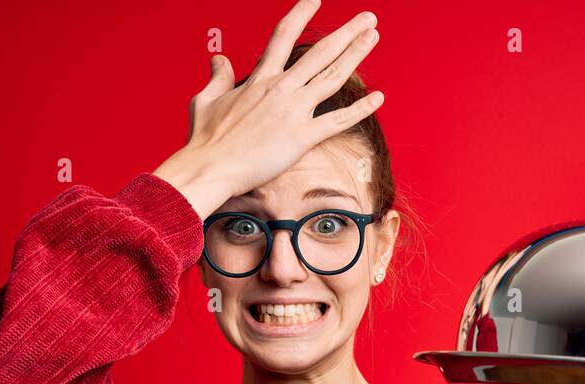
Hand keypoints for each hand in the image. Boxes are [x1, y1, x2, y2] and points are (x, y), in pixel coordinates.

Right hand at [151, 0, 384, 219]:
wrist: (210, 168)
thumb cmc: (205, 139)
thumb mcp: (205, 99)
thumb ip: (218, 77)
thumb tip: (219, 59)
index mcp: (260, 78)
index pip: (283, 36)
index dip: (301, 13)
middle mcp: (281, 88)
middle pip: (320, 52)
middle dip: (346, 32)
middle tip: (368, 18)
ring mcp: (294, 111)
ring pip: (332, 76)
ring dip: (356, 55)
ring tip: (373, 37)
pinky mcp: (302, 137)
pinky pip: (338, 121)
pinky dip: (360, 109)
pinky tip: (378, 97)